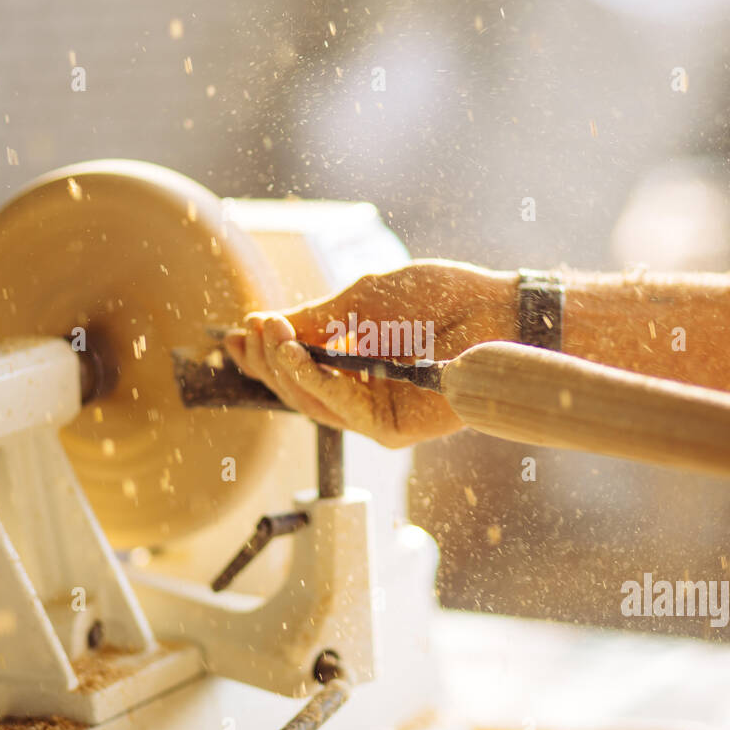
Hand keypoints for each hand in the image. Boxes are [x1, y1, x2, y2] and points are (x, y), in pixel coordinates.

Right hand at [224, 260, 515, 446]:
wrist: (494, 310)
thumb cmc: (440, 298)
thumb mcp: (364, 300)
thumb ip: (317, 320)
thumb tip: (266, 326)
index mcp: (353, 360)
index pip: (297, 366)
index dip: (263, 352)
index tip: (235, 331)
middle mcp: (361, 391)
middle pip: (296, 390)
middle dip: (267, 360)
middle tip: (253, 330)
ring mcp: (376, 413)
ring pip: (312, 404)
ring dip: (286, 369)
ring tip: (271, 337)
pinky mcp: (393, 431)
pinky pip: (342, 411)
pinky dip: (316, 383)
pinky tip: (298, 357)